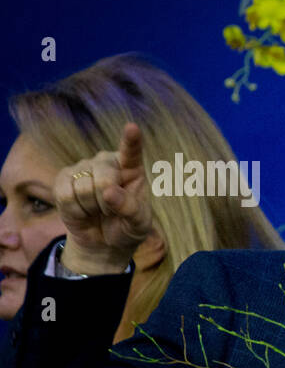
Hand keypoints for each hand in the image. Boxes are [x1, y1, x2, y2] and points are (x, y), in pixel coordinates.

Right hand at [54, 123, 151, 274]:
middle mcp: (107, 161)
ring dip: (92, 208)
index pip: (132, 152)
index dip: (131, 140)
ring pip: (84, 189)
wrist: (103, 240)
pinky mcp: (63, 178)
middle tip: (112, 211)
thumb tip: (109, 192)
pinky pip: (66, 195)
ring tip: (98, 210)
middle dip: (107, 203)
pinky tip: (82, 210)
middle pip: (104, 179)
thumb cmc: (127, 226)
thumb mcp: (138, 223)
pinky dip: (76, 210)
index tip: (132, 128)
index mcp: (132, 167)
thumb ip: (130, 208)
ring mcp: (84, 167)